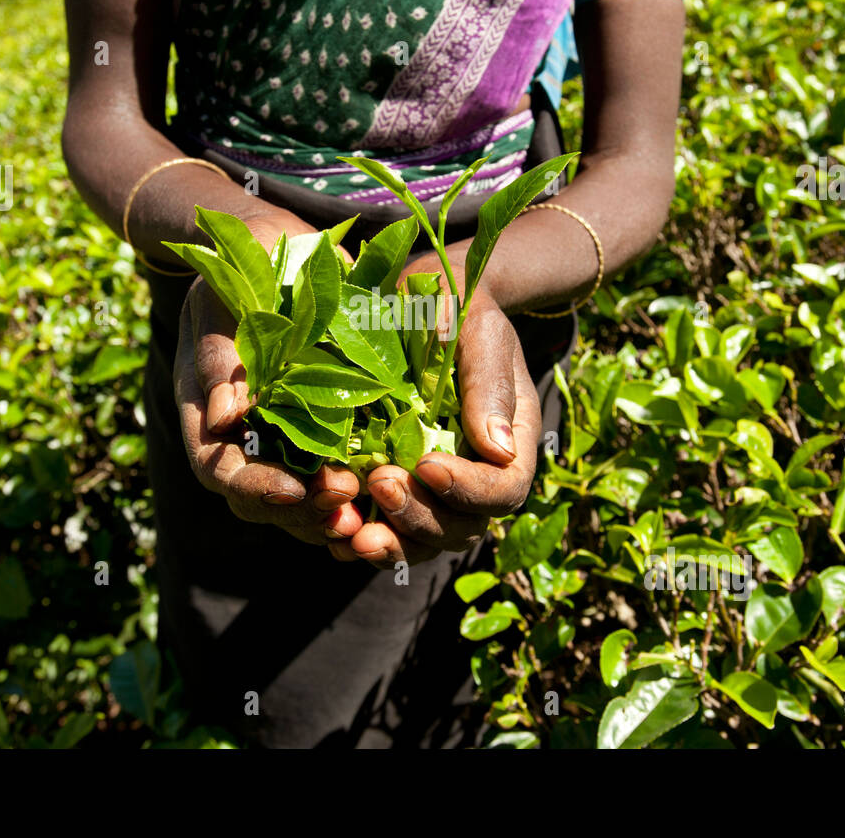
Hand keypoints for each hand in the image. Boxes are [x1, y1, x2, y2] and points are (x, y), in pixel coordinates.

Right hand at [174, 211, 366, 546]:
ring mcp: (279, 436)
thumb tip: (224, 417)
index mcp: (206, 408)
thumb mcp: (226, 297)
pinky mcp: (320, 428)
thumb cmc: (244, 263)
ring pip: (295, 501)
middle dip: (299, 509)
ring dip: (327, 513)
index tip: (293, 490)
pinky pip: (329, 478)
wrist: (279, 246)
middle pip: (256, 499)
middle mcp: (240, 433)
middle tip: (346, 497)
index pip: (218, 468)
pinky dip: (352, 495)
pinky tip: (381, 496)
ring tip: (366, 508)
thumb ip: (222, 355)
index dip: (253, 486)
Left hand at [330, 279, 541, 567]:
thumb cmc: (460, 309)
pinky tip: (334, 535)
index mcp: (510, 443)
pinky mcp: (398, 486)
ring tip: (352, 533)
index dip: (469, 489)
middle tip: (380, 483)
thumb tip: (499, 450)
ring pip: (424, 539)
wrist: (422, 302)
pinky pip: (388, 530)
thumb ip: (489, 385)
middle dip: (421, 517)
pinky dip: (363, 539)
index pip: (503, 489)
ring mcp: (437, 489)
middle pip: (463, 527)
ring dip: (391, 543)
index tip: (427, 465)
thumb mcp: (480, 332)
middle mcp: (477, 476)